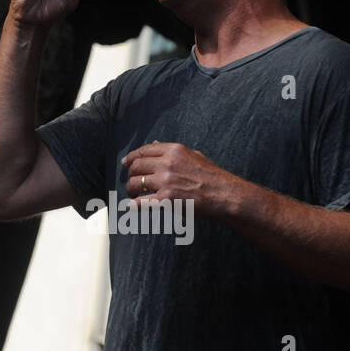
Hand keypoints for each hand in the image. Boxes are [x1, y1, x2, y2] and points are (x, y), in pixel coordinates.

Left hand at [122, 142, 236, 215]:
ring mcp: (166, 181)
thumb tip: (153, 143)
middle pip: (136, 166)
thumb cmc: (211, 176)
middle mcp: (167, 163)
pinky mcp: (166, 199)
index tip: (126, 163)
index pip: (144, 150)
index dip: (131, 157)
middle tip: (132, 182)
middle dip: (131, 175)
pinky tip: (131, 207)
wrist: (223, 194)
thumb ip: (171, 151)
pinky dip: (133, 205)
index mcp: (173, 150)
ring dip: (131, 190)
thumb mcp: (193, 155)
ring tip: (134, 195)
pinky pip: (141, 202)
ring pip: (135, 183)